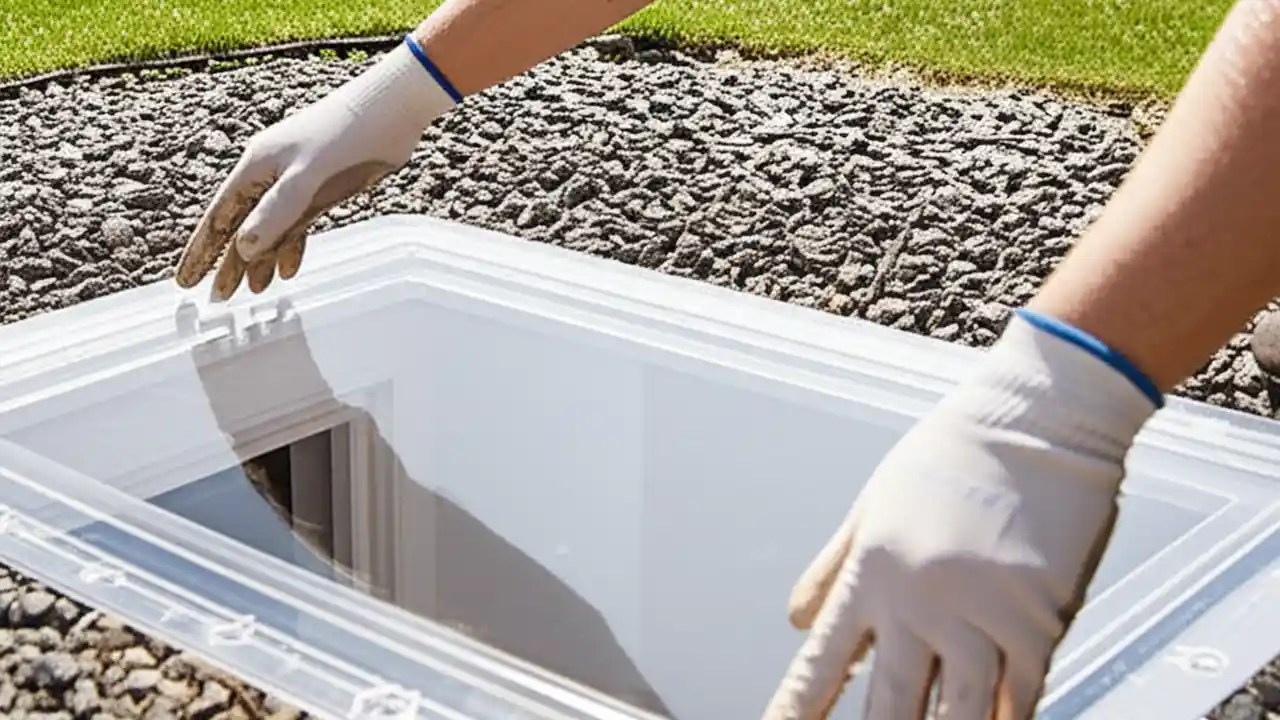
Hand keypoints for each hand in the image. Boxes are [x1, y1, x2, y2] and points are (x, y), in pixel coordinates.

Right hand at [174, 36, 457, 300]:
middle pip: (241, 227)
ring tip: (254, 291)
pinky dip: (291, 245)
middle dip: (228, 263)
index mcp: (257, 168)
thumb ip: (277, 211)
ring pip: (271, 228)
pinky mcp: (321, 187)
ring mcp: (296, 181)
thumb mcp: (308, 176)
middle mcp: (270, 175)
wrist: (392, 109)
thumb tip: (243, 248)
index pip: (219, 217)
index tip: (185, 281)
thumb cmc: (347, 136)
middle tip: (218, 299)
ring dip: (262, 259)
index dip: (202, 251)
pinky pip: (297, 222)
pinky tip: (288, 269)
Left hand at [762, 310, 1160, 719]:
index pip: (821, 664)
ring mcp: (983, 616)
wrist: (1037, 420)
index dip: (796, 709)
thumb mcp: (873, 505)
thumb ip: (832, 568)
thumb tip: (797, 621)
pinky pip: (1018, 695)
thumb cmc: (953, 453)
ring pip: (956, 714)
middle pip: (888, 705)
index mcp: (873, 573)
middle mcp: (921, 603)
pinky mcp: (1040, 621)